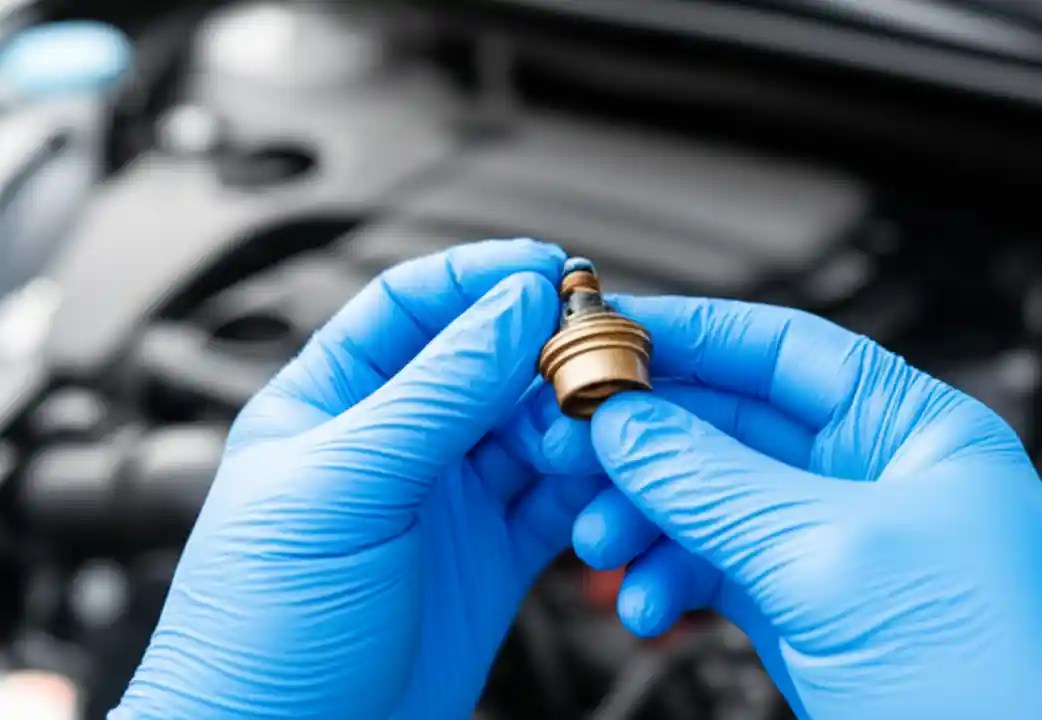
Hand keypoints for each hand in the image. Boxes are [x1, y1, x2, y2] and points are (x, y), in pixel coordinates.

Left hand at [111, 240, 595, 718]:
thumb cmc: (261, 631)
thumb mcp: (346, 487)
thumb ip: (436, 393)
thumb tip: (512, 306)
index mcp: (332, 402)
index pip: (410, 305)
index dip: (479, 275)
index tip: (548, 267)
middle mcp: (395, 443)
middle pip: (488, 361)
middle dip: (545, 348)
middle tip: (601, 347)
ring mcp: (447, 501)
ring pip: (532, 428)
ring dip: (573, 421)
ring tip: (605, 423)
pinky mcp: (492, 558)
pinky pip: (556, 500)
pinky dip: (588, 487)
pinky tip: (605, 483)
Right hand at [546, 297, 1041, 718]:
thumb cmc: (1008, 681)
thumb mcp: (837, 560)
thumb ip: (717, 486)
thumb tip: (628, 425)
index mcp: (910, 430)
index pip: (782, 350)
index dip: (689, 336)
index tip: (606, 338)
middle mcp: (872, 478)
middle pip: (732, 425)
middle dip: (649, 439)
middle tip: (575, 447)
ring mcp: (835, 549)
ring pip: (712, 502)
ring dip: (647, 518)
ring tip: (603, 544)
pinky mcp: (809, 613)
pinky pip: (717, 569)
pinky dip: (670, 580)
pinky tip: (648, 602)